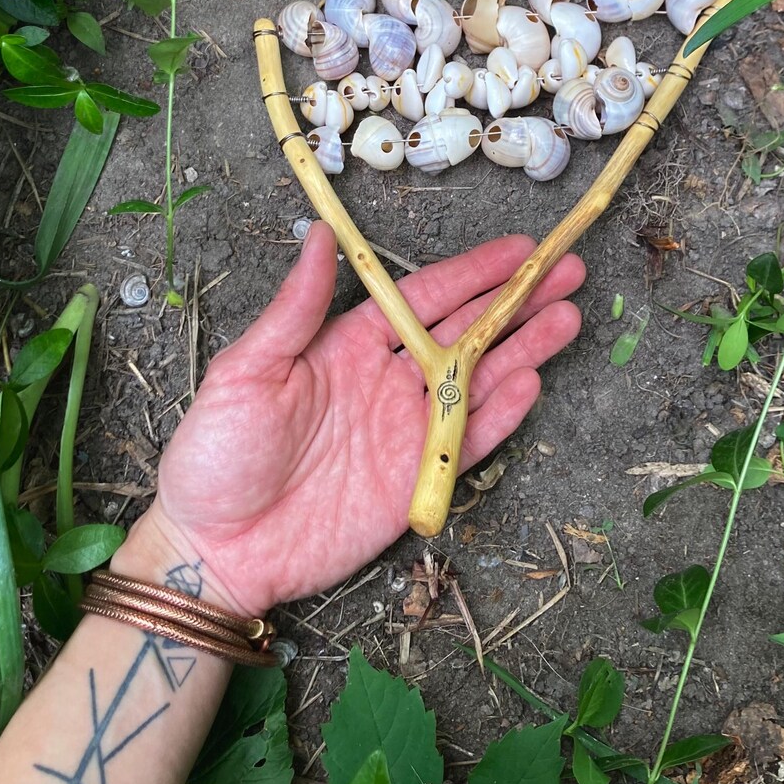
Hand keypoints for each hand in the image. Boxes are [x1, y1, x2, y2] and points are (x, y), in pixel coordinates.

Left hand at [122, 224, 583, 614]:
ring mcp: (403, 431)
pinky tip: (533, 381)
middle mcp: (384, 381)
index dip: (471, 273)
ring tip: (569, 317)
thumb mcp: (245, 371)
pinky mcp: (415, 480)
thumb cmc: (215, 457)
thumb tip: (319, 233)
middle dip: (516, 302)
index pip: (422, 298)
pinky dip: (502, 414)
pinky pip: (469, 442)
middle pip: (463, 332)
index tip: (517, 250)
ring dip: (523, 349)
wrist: (215, 550)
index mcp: (345, 345)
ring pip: (478, 381)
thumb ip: (294, 308)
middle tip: (567, 271)